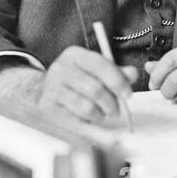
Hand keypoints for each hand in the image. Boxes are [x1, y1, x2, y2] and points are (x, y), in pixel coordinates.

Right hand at [0, 47, 137, 125]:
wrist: (43, 90)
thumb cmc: (76, 80)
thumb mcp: (94, 70)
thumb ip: (116, 72)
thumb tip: (133, 74)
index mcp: (74, 55)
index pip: (100, 65)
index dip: (118, 81)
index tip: (128, 94)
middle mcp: (60, 68)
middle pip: (95, 89)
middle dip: (111, 103)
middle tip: (117, 111)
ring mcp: (52, 88)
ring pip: (86, 107)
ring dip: (100, 115)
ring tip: (102, 114)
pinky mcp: (48, 107)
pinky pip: (75, 120)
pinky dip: (87, 122)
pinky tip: (88, 118)